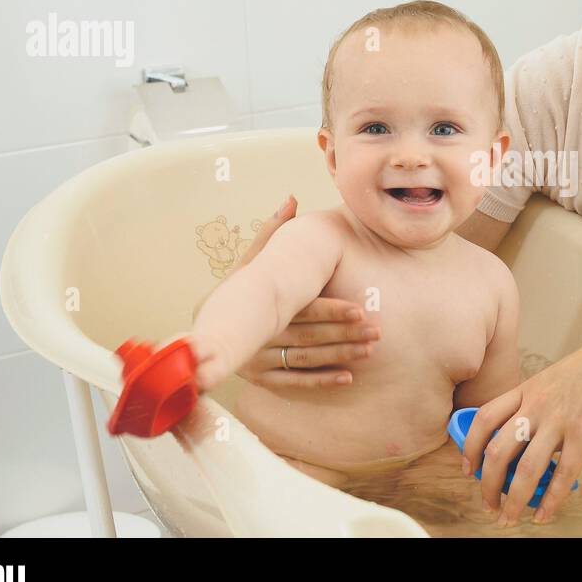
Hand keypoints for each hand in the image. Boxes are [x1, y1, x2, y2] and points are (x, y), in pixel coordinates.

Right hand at [191, 194, 380, 389]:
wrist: (203, 328)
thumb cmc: (236, 290)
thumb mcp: (249, 262)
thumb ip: (272, 233)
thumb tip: (292, 198)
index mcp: (260, 305)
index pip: (301, 309)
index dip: (332, 310)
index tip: (361, 309)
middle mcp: (258, 334)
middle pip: (309, 336)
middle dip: (346, 334)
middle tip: (378, 329)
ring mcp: (258, 360)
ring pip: (305, 359)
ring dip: (340, 355)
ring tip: (372, 349)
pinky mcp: (260, 380)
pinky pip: (294, 383)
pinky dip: (322, 380)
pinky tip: (349, 377)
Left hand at [461, 307, 581, 525]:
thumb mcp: (555, 379)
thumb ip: (540, 406)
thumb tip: (533, 438)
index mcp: (526, 389)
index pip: (484, 419)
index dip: (471, 447)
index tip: (468, 468)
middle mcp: (536, 404)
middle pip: (497, 450)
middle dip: (487, 484)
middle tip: (488, 503)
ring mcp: (559, 418)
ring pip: (526, 468)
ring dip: (513, 499)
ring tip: (509, 517)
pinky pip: (563, 473)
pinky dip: (551, 499)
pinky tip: (545, 514)